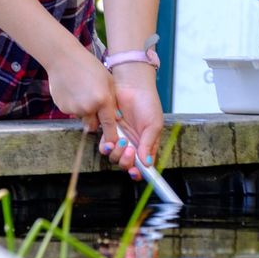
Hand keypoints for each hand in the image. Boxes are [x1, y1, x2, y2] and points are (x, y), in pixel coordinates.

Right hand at [46, 44, 119, 132]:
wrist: (64, 59)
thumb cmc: (89, 66)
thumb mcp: (108, 80)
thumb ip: (112, 99)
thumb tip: (115, 117)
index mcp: (103, 99)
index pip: (109, 125)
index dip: (111, 136)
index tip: (113, 145)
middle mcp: (88, 107)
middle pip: (94, 125)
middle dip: (96, 120)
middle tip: (94, 103)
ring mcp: (74, 109)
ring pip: (83, 118)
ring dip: (85, 112)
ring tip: (83, 92)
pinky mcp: (63, 108)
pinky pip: (72, 113)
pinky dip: (74, 106)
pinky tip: (73, 91)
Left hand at [103, 65, 163, 179]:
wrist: (132, 84)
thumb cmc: (147, 102)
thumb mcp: (154, 123)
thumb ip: (149, 144)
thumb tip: (147, 163)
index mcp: (147, 145)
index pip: (143, 166)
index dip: (138, 173)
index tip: (135, 171)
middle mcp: (134, 144)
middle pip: (127, 164)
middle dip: (127, 161)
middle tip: (129, 150)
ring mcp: (121, 138)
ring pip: (115, 157)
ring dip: (117, 153)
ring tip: (122, 140)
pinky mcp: (109, 131)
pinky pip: (105, 146)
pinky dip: (107, 146)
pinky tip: (112, 138)